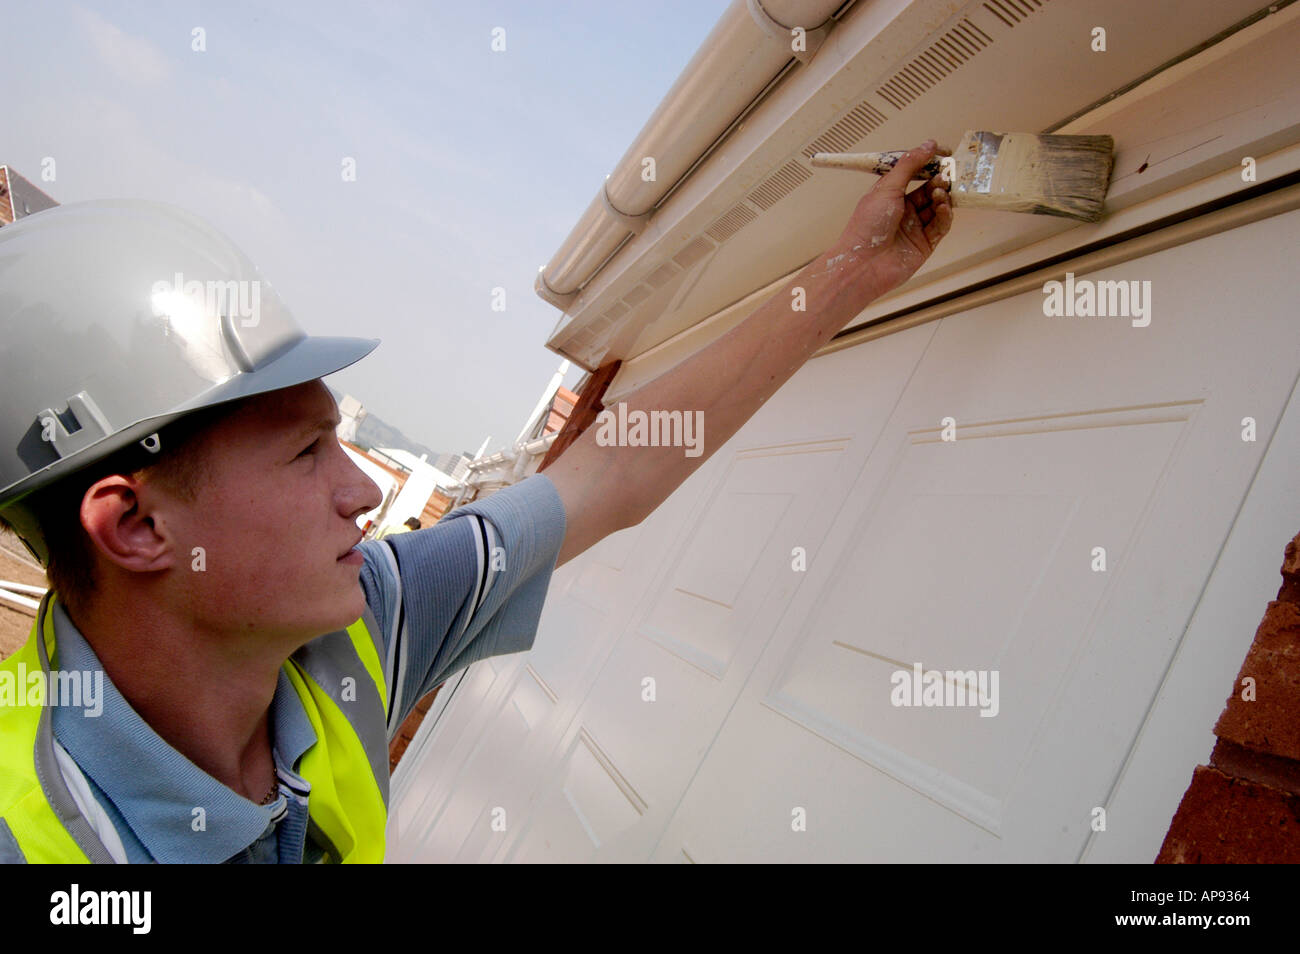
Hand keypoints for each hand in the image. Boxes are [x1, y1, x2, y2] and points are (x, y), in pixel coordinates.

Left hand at [832, 139, 952, 296]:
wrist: (863, 264)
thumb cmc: (867, 225)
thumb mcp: (887, 188)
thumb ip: (909, 165)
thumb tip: (928, 145)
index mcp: (891, 195)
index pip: (916, 174)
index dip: (930, 164)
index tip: (944, 153)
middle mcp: (904, 211)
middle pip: (930, 190)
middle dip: (940, 180)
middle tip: (947, 174)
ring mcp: (916, 228)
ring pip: (938, 207)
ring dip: (943, 197)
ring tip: (941, 191)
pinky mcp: (925, 244)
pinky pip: (941, 226)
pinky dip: (945, 215)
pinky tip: (943, 207)